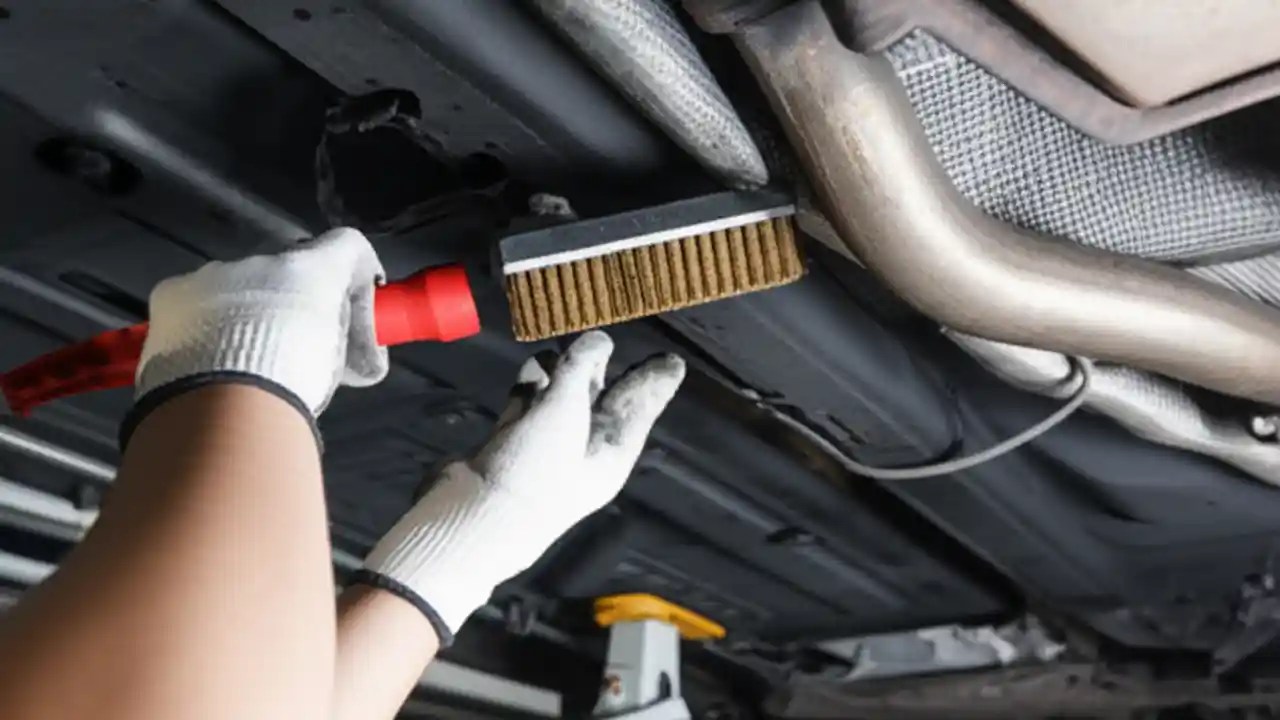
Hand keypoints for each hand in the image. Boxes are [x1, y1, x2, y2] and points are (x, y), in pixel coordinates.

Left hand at [130, 228, 386, 438]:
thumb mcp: (343, 367)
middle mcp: (264, 260)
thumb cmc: (295, 380)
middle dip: (298, 300)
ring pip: (241, 284)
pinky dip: (207, 322)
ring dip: (250, 311)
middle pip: (290, 270)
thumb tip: (369, 366)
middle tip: (298, 343)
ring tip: (245, 356)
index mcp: (314, 269)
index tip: (355, 300)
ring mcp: (215, 273)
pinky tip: (208, 354)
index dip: (356, 271)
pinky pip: (198, 299)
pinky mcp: (174, 291)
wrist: (222, 405)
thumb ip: (357, 353)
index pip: (348, 245)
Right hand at [358, 331, 685, 642]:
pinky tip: (534, 361)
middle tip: (622, 342)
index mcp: (609, 454)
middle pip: (602, 401)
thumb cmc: (533, 469)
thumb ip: (579, 369)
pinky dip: (532, 383)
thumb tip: (598, 339)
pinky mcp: (511, 445)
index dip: (654, 383)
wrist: (473, 516)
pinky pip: (528, 406)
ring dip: (565, 371)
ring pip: (562, 400)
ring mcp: (545, 450)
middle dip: (610, 371)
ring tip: (570, 339)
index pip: (638, 410)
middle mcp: (582, 452)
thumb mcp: (564, 411)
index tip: (672, 361)